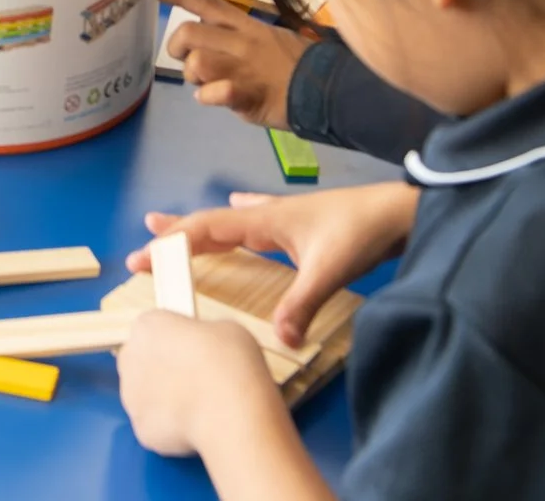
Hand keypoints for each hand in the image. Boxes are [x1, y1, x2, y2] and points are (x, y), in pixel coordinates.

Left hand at [119, 311, 326, 500]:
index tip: (195, 349)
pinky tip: (200, 425)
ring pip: (149, 393)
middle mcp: (131, 360)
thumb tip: (205, 346)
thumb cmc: (234, 364)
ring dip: (169, 396)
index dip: (176, 337)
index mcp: (148, 325)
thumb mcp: (228, 330)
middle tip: (203, 377)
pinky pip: (157, 424)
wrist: (234, 416)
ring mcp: (133, 398)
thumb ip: (205, 335)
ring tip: (205, 403)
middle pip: (145, 359)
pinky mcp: (142, 432)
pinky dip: (173, 426)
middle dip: (168, 367)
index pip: (154, 326)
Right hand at [130, 183, 417, 351]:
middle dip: (177, 234)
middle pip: (211, 223)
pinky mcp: (302, 224)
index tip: (142, 256)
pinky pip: (257, 218)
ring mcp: (285, 217)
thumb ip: (301, 303)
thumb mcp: (329, 270)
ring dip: (202, 227)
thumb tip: (278, 338)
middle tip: (144, 242)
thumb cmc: (363, 231)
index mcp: (266, 221)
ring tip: (175, 226)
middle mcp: (269, 216)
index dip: (172, 243)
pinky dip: (240, 217)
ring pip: (232, 222)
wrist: (402, 211)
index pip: (207, 230)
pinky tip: (241, 206)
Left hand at [167, 0, 310, 123]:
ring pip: (197, 61)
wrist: (326, 88)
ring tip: (205, 84)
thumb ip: (237, 37)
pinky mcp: (248, 94)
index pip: (207, 3)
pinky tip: (214, 99)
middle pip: (189, 32)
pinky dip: (208, 97)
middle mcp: (241, 42)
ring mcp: (243, 68)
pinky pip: (217, 92)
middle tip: (186, 61)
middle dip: (177, 48)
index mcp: (246, 26)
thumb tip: (209, 43)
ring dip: (193, 76)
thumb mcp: (268, 38)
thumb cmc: (296, 65)